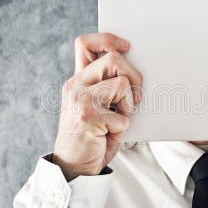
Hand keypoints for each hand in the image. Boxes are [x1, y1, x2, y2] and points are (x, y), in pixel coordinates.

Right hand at [52, 33, 142, 180]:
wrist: (74, 168)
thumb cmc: (91, 137)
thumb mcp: (95, 106)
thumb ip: (105, 85)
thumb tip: (133, 66)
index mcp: (76, 80)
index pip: (85, 43)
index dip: (108, 39)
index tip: (126, 47)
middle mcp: (74, 86)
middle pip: (114, 59)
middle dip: (134, 77)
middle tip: (134, 97)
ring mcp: (79, 100)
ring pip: (122, 84)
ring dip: (128, 105)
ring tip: (116, 119)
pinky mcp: (88, 116)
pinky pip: (123, 114)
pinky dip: (123, 127)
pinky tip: (109, 134)